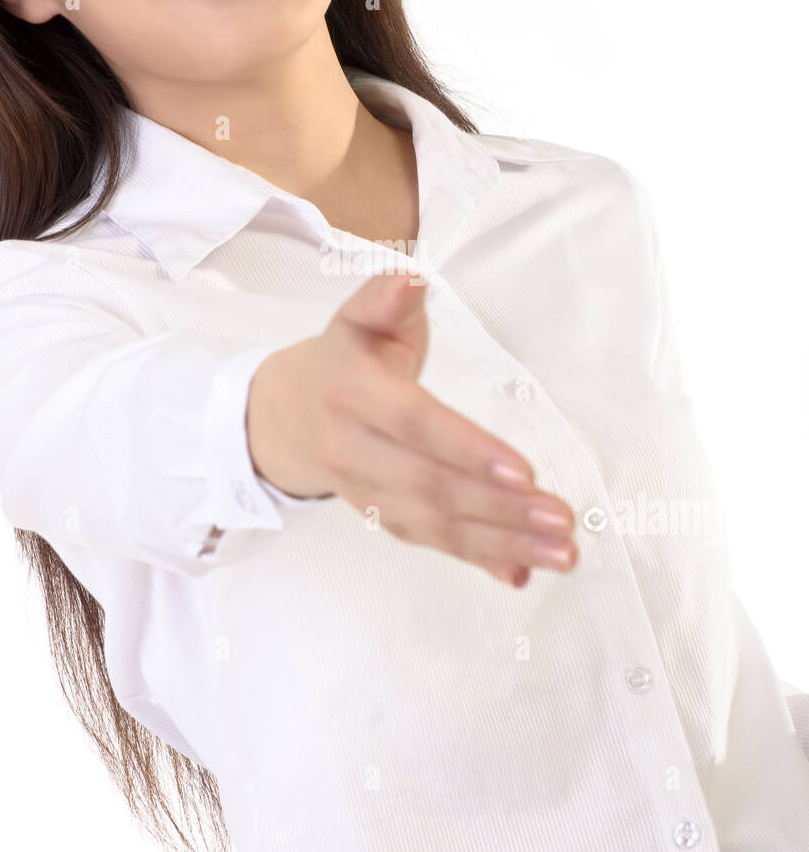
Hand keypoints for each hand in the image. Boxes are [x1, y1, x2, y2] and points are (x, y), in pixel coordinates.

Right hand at [246, 273, 576, 587]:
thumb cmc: (348, 358)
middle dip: (500, 507)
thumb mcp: (359, 318)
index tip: (524, 471)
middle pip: (430, 485)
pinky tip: (523, 574)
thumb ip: (385, 297)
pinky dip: (480, 561)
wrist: (289, 415)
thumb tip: (412, 277)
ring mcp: (366, 492)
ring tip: (563, 553)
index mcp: (351, 392)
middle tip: (563, 519)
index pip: (414, 424)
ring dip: (503, 543)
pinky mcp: (383, 517)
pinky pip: (432, 543)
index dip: (467, 449)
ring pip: (436, 524)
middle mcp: (353, 449)